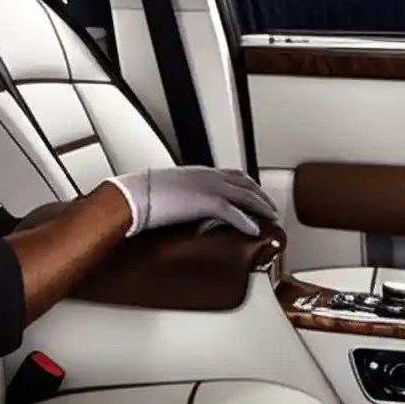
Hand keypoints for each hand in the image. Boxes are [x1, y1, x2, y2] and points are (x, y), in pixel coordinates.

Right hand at [102, 167, 278, 236]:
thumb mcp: (170, 191)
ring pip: (246, 196)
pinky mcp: (206, 202)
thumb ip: (184, 195)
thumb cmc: (143, 195)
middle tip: (272, 210)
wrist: (132, 196)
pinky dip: (247, 222)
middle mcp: (208, 176)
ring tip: (271, 220)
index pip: (233, 175)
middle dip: (262, 197)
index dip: (249, 186)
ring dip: (262, 208)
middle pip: (246, 184)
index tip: (257, 195)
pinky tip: (255, 231)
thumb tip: (186, 208)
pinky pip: (234, 213)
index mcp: (200, 172)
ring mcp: (209, 187)